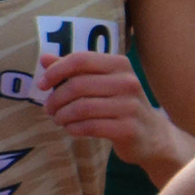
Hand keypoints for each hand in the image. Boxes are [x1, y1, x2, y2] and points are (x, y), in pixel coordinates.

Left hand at [36, 52, 173, 166]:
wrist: (151, 135)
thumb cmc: (120, 105)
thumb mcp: (101, 82)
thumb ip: (74, 70)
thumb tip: (44, 59)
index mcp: (120, 65)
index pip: (81, 60)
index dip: (56, 71)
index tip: (42, 84)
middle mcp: (128, 82)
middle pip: (78, 85)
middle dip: (56, 98)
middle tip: (49, 109)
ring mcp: (130, 106)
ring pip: (82, 108)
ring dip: (62, 115)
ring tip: (59, 120)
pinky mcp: (128, 129)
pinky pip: (90, 127)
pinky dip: (74, 129)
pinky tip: (71, 129)